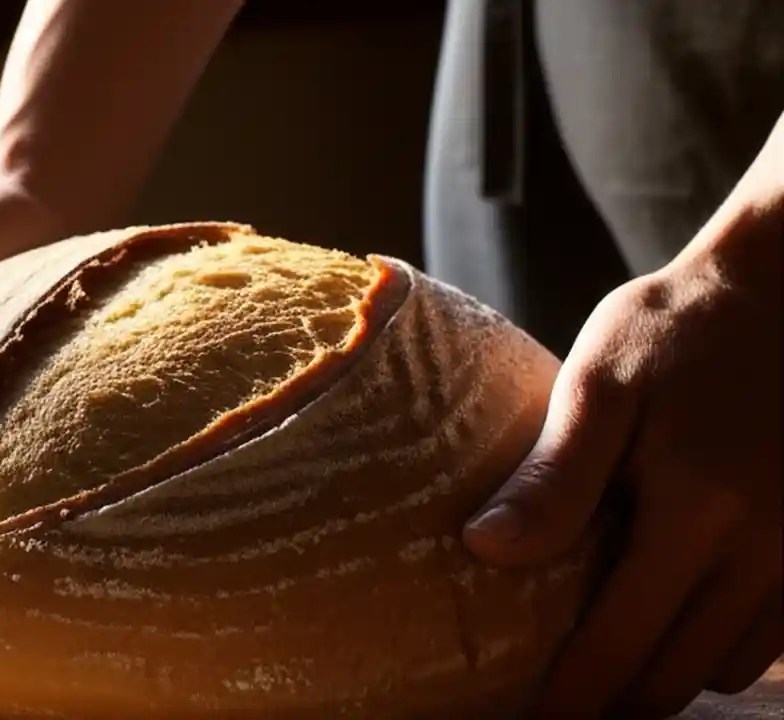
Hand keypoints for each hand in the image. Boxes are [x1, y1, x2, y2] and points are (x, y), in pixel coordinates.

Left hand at [463, 115, 782, 718]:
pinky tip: (672, 615)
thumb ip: (553, 476)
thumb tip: (484, 552)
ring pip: (726, 663)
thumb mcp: (602, 384)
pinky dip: (716, 643)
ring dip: (666, 673)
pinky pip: (770, 634)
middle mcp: (764, 549)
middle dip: (614, 699)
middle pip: (676, 675)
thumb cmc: (679, 328)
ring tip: (606, 655)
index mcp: (698, 512)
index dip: (572, 700)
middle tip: (559, 698)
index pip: (621, 645)